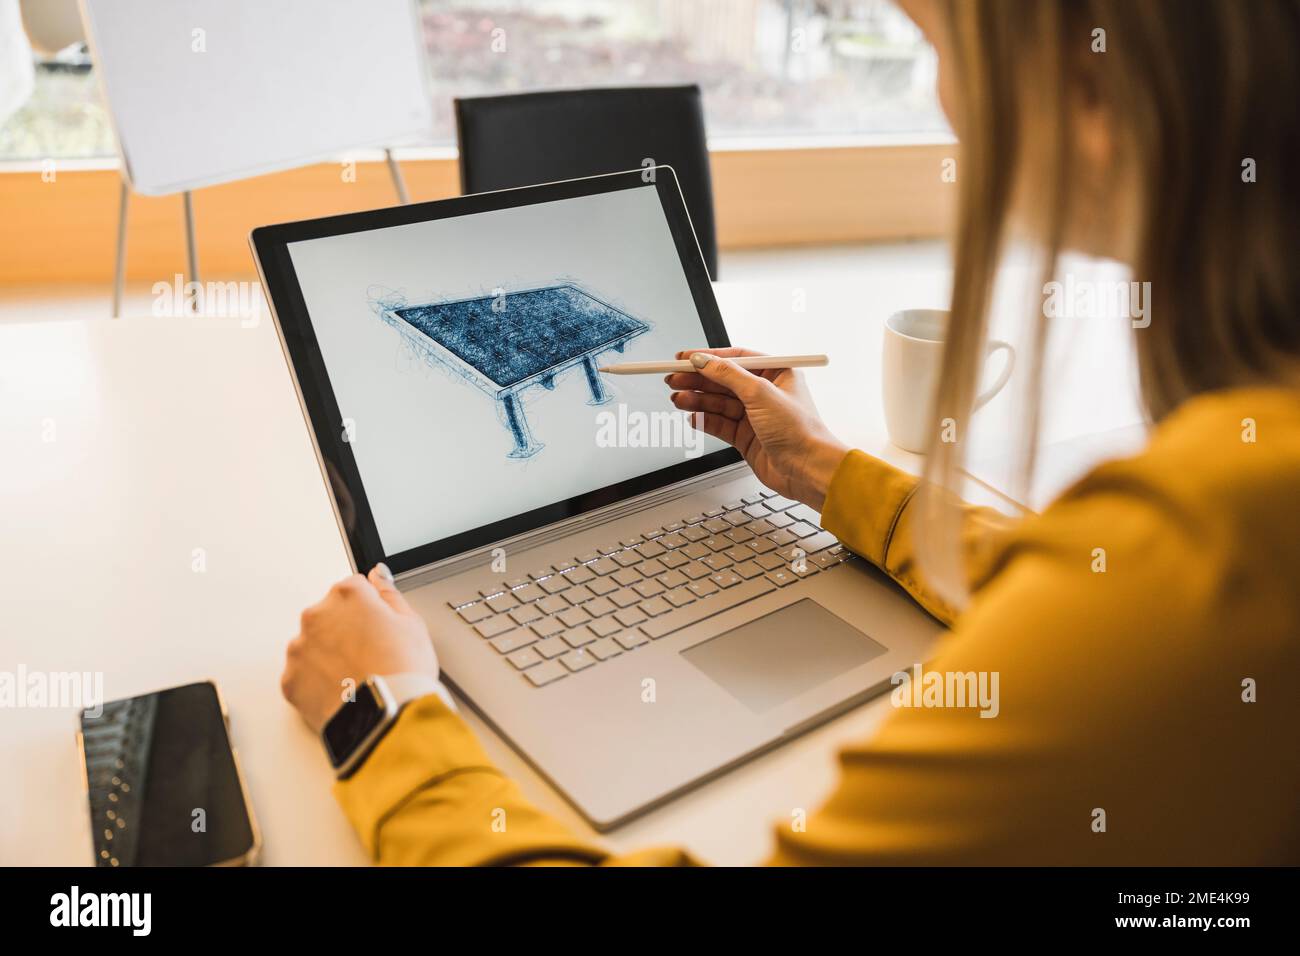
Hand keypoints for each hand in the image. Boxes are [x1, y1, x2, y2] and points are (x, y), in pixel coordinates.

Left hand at [281, 564, 437, 733]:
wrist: (385, 717)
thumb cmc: (402, 670)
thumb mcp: (412, 623)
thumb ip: (389, 593)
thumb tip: (378, 576)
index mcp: (347, 595)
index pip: (355, 589)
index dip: (371, 610)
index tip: (380, 629)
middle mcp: (316, 616)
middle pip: (330, 616)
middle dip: (346, 631)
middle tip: (372, 656)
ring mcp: (300, 649)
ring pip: (314, 645)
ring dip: (330, 656)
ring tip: (357, 676)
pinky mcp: (291, 680)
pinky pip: (303, 675)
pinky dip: (318, 682)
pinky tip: (343, 690)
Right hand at [667, 348, 848, 509]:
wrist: (807, 469)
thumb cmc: (800, 431)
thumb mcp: (760, 393)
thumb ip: (727, 375)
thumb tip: (703, 360)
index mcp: (776, 373)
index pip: (736, 358)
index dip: (708, 357)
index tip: (683, 358)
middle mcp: (765, 393)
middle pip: (723, 380)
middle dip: (697, 380)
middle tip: (673, 379)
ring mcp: (755, 416)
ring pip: (719, 403)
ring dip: (697, 400)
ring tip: (677, 398)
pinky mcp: (746, 437)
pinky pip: (720, 424)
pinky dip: (704, 420)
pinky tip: (692, 416)